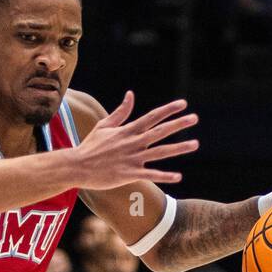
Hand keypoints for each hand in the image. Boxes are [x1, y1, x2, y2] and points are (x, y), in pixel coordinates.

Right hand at [68, 94, 198, 191]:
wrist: (77, 167)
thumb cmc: (90, 146)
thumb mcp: (104, 125)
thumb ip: (121, 111)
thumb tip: (131, 94)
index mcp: (127, 130)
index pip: (152, 117)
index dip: (168, 110)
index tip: (183, 104)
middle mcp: (132, 143)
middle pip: (160, 132)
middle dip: (178, 124)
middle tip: (194, 118)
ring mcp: (132, 159)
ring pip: (160, 152)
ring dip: (179, 148)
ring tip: (195, 144)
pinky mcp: (129, 174)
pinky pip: (151, 174)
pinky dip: (165, 176)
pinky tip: (178, 176)